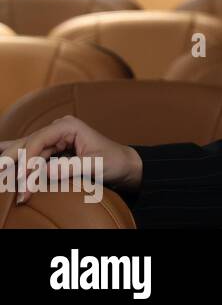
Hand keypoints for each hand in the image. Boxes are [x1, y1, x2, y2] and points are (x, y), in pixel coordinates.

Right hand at [0, 116, 142, 203]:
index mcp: (68, 126)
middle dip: (13, 161)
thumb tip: (46, 171)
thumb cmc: (114, 162)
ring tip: (0, 173)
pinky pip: (29, 153)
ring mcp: (54, 138)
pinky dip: (14, 157)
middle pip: (27, 143)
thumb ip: (71, 168)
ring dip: (13, 165)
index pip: (39, 141)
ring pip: (25, 150)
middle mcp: (58, 128)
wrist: (125, 165)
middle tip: (1, 176)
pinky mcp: (52, 149)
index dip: (28, 160)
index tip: (22, 178)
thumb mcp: (96, 166)